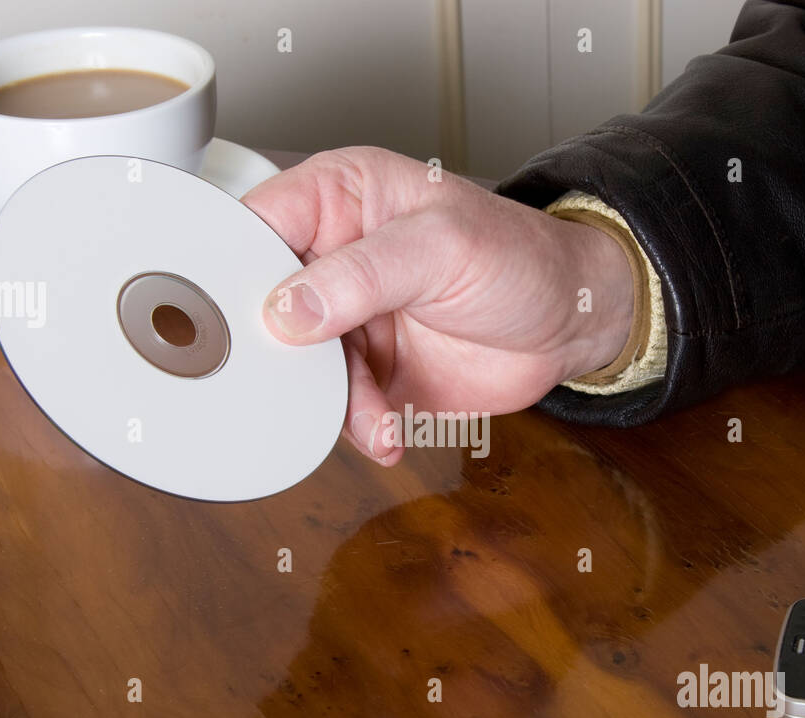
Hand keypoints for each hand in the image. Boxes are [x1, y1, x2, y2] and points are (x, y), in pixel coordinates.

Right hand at [242, 146, 634, 464]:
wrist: (569, 326)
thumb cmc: (519, 257)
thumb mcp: (441, 248)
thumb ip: (361, 274)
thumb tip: (287, 309)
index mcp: (338, 200)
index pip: (257, 226)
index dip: (235, 269)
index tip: (239, 317)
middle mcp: (333, 259)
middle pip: (265, 307)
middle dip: (281, 352)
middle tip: (300, 380)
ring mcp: (348, 319)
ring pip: (300, 367)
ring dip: (330, 399)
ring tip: (373, 413)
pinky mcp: (369, 372)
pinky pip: (338, 405)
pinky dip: (358, 425)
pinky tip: (388, 431)